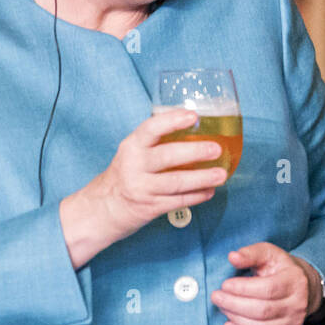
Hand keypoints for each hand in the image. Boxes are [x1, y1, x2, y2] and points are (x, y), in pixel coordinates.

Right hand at [60, 108, 227, 267]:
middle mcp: (134, 166)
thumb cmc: (125, 174)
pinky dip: (196, 196)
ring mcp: (142, 188)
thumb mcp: (132, 153)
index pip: (151, 128)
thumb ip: (156, 142)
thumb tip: (196, 126)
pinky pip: (178, 201)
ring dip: (202, 178)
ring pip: (177, 182)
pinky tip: (209, 191)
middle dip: (196, 152)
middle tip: (216, 149)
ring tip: (221, 174)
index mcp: (131, 146)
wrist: (103, 208)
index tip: (193, 116)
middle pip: (168, 156)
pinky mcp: (149, 207)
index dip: (172, 121)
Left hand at [211, 242, 321, 324]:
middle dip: (234, 305)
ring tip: (223, 308)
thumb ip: (251, 253)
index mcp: (294, 281)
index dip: (243, 288)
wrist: (304, 288)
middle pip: (263, 311)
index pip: (268, 289)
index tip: (225, 284)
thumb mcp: (269, 254)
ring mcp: (293, 323)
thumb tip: (233, 257)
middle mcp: (297, 304)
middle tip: (217, 297)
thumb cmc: (281, 269)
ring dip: (236, 320)